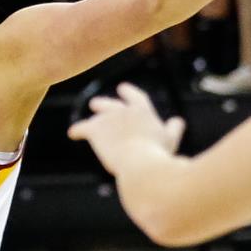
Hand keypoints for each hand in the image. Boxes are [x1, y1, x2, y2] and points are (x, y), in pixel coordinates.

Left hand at [68, 83, 184, 175]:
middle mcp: (123, 110)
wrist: (139, 162)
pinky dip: (77, 130)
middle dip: (104, 104)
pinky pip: (82, 128)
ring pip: (96, 118)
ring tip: (89, 122)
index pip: (134, 97)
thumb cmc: (157, 154)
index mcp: (142, 110)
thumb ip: (173, 128)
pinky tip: (72, 133)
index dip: (128, 93)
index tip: (122, 88)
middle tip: (95, 104)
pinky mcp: (95, 130)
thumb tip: (178, 121)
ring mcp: (108, 119)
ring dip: (92, 119)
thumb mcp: (169, 139)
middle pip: (111, 105)